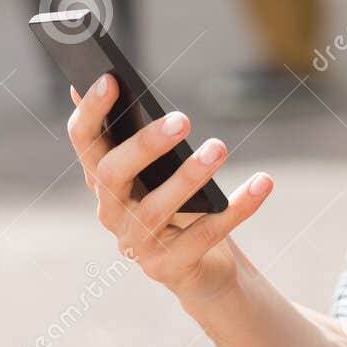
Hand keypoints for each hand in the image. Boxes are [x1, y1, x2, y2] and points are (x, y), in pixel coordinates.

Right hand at [66, 74, 272, 303]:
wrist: (201, 267)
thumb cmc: (178, 202)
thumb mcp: (155, 166)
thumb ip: (132, 130)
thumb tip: (107, 77)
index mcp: (102, 178)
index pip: (83, 141)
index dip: (91, 111)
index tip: (110, 79)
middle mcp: (111, 212)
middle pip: (113, 175)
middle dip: (144, 145)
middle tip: (182, 119)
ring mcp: (137, 244)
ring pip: (156, 208)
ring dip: (189, 176)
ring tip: (219, 147)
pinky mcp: (169, 269)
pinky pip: (204, 235)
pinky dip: (237, 208)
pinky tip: (262, 182)